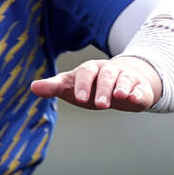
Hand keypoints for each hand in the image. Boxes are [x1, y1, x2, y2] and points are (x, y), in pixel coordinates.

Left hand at [31, 55, 162, 110]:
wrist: (121, 84)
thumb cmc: (91, 86)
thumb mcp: (72, 86)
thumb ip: (54, 87)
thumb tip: (33, 87)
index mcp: (91, 69)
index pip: (85, 73)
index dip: (82, 84)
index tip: (79, 98)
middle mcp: (109, 71)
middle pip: (105, 76)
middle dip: (102, 89)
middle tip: (100, 104)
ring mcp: (126, 78)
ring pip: (124, 80)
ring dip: (122, 87)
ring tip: (119, 97)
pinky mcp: (139, 88)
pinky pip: (140, 90)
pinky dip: (138, 94)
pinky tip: (135, 99)